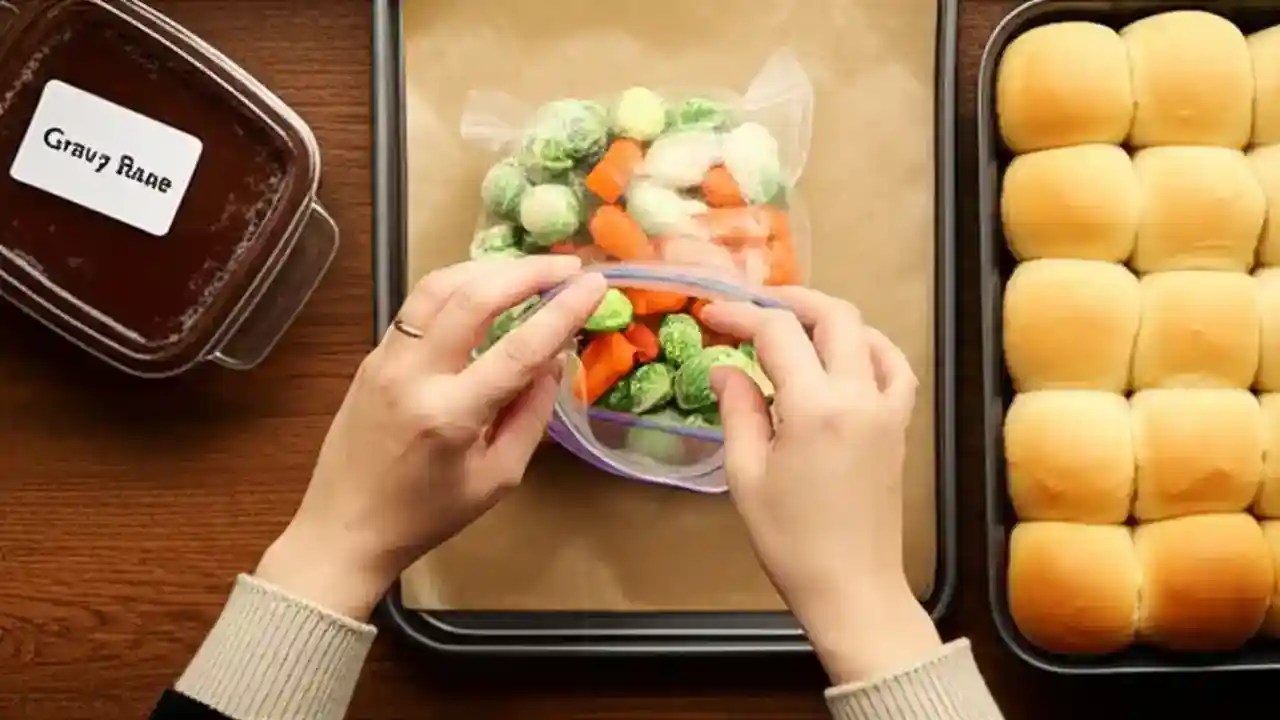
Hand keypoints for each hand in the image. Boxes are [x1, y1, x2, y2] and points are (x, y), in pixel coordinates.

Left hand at [256, 257, 606, 620]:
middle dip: (527, 272)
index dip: (561, 311)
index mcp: (450, 415)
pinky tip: (486, 290)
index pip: (518, 349)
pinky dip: (459, 287)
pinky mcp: (372, 355)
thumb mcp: (497, 479)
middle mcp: (413, 375)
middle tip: (568, 264)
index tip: (594, 284)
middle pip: (473, 297)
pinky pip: (419, 306)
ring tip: (530, 270)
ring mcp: (386, 359)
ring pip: (438, 287)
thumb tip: (553, 359)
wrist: (344, 528)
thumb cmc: (427, 515)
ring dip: (489, 270)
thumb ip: (530, 415)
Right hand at [701, 287, 940, 683]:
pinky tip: (848, 350)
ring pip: (864, 333)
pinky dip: (871, 346)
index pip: (776, 333)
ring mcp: (886, 408)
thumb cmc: (790, 540)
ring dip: (826, 317)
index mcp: (814, 408)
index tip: (710, 314)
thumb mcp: (747, 475)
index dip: (739, 314)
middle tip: (749, 306)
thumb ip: (738, 411)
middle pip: (830, 315)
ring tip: (791, 322)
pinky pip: (895, 367)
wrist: (852, 587)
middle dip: (787, 300)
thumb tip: (725, 368)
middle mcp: (857, 395)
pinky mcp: (899, 426)